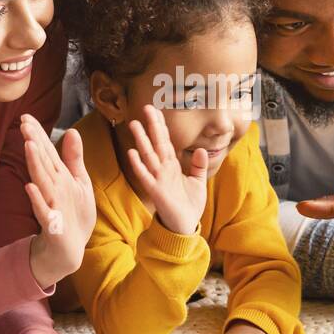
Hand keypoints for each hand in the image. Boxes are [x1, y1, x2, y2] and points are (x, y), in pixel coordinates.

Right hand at [22, 113, 95, 287]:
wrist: (71, 247)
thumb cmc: (74, 213)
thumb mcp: (79, 182)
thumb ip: (73, 158)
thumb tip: (71, 130)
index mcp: (59, 176)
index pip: (46, 152)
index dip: (38, 134)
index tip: (26, 117)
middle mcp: (52, 187)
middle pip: (42, 162)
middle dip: (34, 143)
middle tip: (24, 124)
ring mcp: (50, 204)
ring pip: (41, 181)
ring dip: (35, 165)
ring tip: (29, 146)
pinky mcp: (53, 223)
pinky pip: (43, 210)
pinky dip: (36, 199)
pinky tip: (29, 188)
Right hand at [125, 104, 207, 235]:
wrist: (185, 226)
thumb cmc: (189, 205)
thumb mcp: (198, 183)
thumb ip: (198, 166)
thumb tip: (200, 149)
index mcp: (172, 166)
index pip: (165, 141)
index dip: (161, 126)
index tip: (157, 110)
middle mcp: (163, 169)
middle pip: (156, 143)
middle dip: (151, 126)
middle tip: (145, 107)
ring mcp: (158, 179)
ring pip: (148, 155)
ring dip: (141, 139)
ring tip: (134, 123)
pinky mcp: (156, 191)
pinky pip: (145, 176)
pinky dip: (139, 165)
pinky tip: (132, 153)